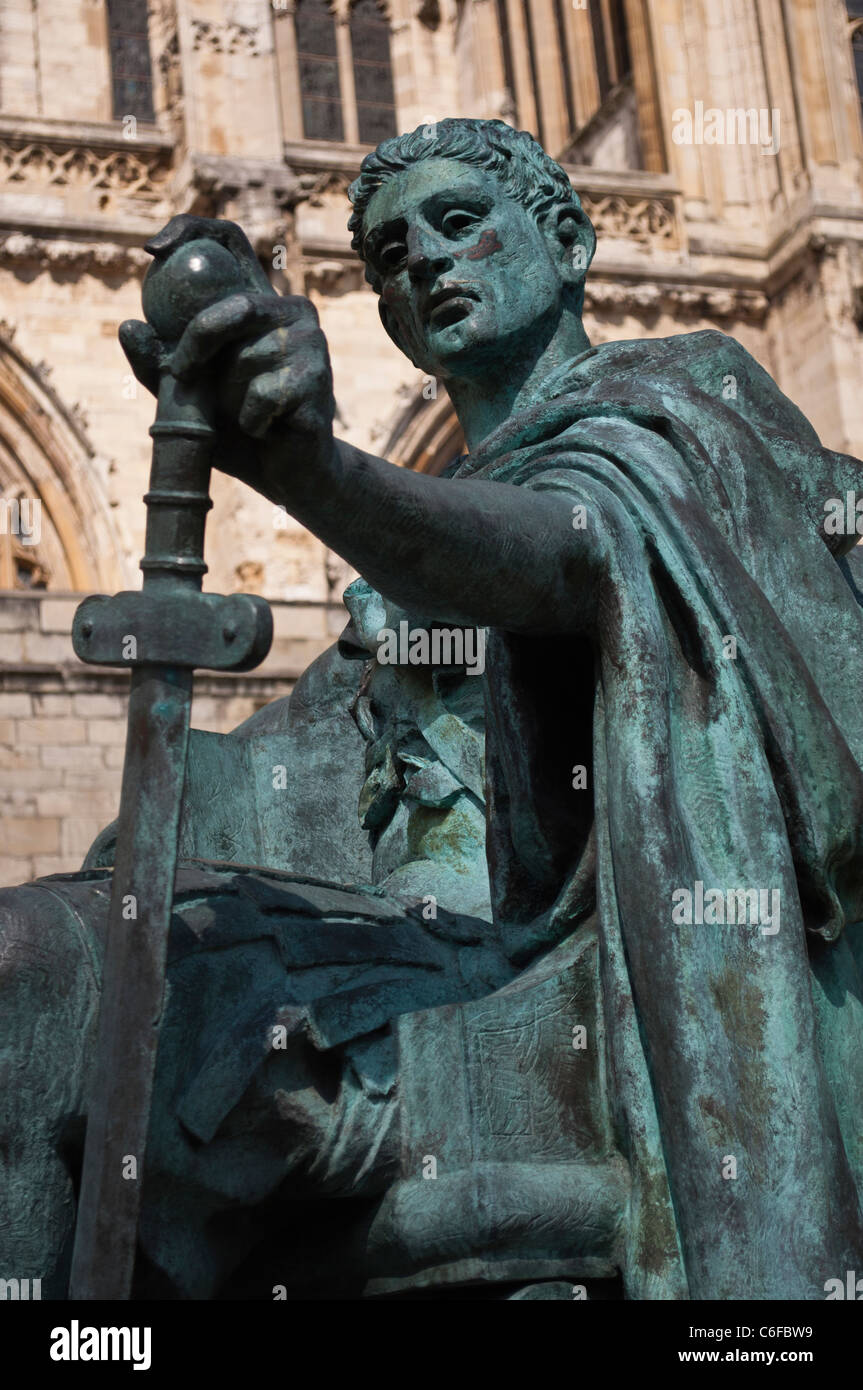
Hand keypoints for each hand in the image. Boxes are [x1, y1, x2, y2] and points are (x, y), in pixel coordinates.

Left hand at [120, 215, 336, 504]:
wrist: (286, 476)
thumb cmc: (236, 430)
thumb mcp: (186, 395)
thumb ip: (157, 364)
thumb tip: (128, 326)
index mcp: (256, 303)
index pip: (227, 241)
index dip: (190, 229)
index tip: (153, 250)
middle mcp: (290, 312)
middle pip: (235, 305)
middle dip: (200, 341)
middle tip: (183, 373)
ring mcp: (310, 343)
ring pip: (248, 357)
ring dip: (230, 398)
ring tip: (246, 417)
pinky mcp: (319, 378)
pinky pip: (263, 395)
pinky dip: (251, 422)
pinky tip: (269, 431)